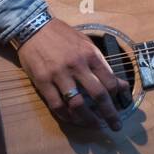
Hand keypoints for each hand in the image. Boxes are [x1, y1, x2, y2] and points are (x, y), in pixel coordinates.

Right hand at [14, 17, 128, 130]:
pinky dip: (66, 116)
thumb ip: (102, 65)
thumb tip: (120, 85)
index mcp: (90, 54)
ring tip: (94, 125)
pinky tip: (73, 120)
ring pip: (77, 104)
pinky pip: (56, 105)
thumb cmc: (63, 36)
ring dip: (88, 119)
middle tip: (115, 126)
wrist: (34, 27)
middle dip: (109, 114)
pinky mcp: (42, 81)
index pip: (109, 81)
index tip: (119, 104)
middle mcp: (77, 65)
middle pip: (98, 95)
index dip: (117, 96)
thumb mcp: (86, 44)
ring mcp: (59, 74)